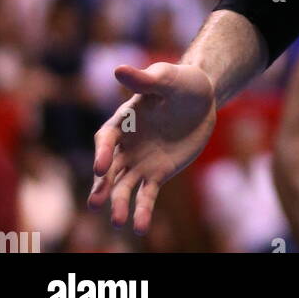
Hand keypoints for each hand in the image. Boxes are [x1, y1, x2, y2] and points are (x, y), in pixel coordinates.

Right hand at [88, 61, 216, 233]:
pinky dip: (142, 211)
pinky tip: (140, 228)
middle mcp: (127, 145)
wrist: (202, 97)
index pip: (107, 138)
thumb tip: (118, 69)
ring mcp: (140, 162)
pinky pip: (147, 196)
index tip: (100, 166)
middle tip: (95, 204)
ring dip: (119, 203)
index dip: (102, 152)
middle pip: (109, 169)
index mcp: (124, 120)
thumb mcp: (166, 77)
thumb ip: (145, 79)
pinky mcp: (157, 174)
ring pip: (124, 186)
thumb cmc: (181, 81)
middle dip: (101, 186)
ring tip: (118, 221)